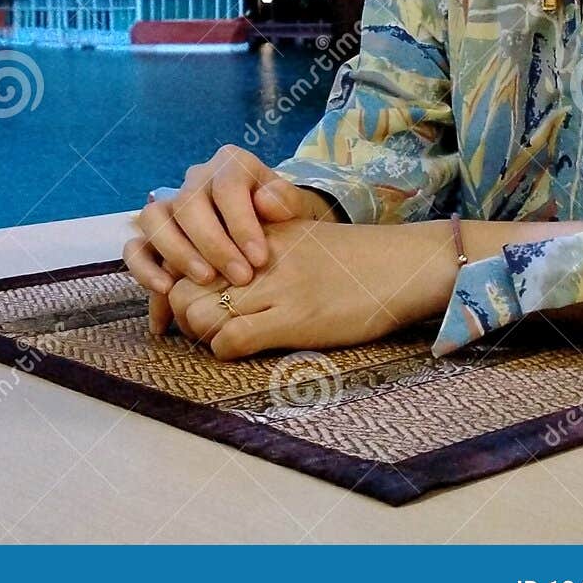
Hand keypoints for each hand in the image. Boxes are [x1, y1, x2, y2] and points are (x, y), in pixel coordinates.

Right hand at [123, 145, 334, 333]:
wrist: (274, 231)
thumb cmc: (284, 220)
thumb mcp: (296, 207)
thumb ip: (287, 202)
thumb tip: (267, 202)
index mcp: (231, 165)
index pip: (226, 187)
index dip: (241, 223)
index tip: (260, 259)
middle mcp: (196, 179)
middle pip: (188, 203)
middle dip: (213, 244)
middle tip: (240, 277)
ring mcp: (171, 205)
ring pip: (153, 218)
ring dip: (177, 252)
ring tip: (204, 281)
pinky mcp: (155, 236)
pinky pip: (135, 246)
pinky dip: (144, 269)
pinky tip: (166, 291)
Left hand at [161, 217, 447, 356]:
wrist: (402, 266)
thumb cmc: (353, 258)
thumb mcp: (297, 238)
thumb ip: (257, 248)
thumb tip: (218, 276)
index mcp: (256, 233)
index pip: (191, 255)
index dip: (180, 284)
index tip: (194, 299)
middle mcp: (258, 256)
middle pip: (184, 286)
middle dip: (182, 313)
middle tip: (202, 326)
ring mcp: (275, 287)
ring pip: (200, 313)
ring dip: (201, 334)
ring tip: (222, 337)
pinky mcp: (295, 318)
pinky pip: (233, 338)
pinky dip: (225, 350)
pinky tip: (241, 348)